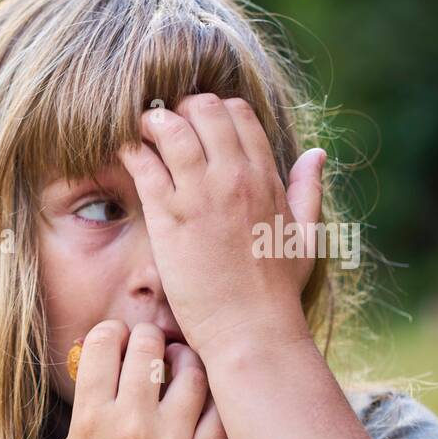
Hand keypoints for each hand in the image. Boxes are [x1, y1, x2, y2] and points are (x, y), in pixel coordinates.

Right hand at [49, 320, 228, 438]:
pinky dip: (213, 396)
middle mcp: (130, 425)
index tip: (117, 339)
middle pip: (149, 347)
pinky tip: (203, 398)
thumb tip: (109, 365)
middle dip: (150, 338)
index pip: (104, 344)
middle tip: (153, 346)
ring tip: (182, 367)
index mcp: (89, 419)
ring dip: (186, 360)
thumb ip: (90, 406)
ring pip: (192, 371)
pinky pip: (220, 411)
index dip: (111, 333)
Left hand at [119, 94, 325, 363]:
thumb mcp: (305, 237)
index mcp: (266, 178)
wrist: (251, 330)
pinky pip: (144, 165)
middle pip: (204, 110)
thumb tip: (315, 153)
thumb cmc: (277, 293)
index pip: (239, 114)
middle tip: (163, 123)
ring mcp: (202, 195)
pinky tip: (121, 152)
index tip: (195, 122)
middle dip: (180, 108)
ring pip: (172, 129)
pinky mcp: (170, 218)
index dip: (213, 110)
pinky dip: (130, 150)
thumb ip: (308, 191)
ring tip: (139, 131)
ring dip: (151, 122)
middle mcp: (235, 178)